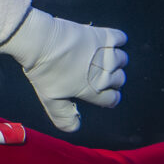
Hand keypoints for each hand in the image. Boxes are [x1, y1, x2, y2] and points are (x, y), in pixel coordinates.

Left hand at [0, 9, 128, 132]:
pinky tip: (106, 43)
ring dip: (114, 61)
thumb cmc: (44, 70)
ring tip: (101, 59)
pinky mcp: (103, 35)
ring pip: (122, 60)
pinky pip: (121, 38)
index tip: (105, 94)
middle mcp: (104, 74)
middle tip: (98, 75)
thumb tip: (75, 128)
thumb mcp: (50, 99)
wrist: (41, 41)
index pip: (112, 99)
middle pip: (119, 80)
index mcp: (92, 91)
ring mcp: (105, 54)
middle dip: (111, 80)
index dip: (109, 98)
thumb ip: (64, 116)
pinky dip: (118, 40)